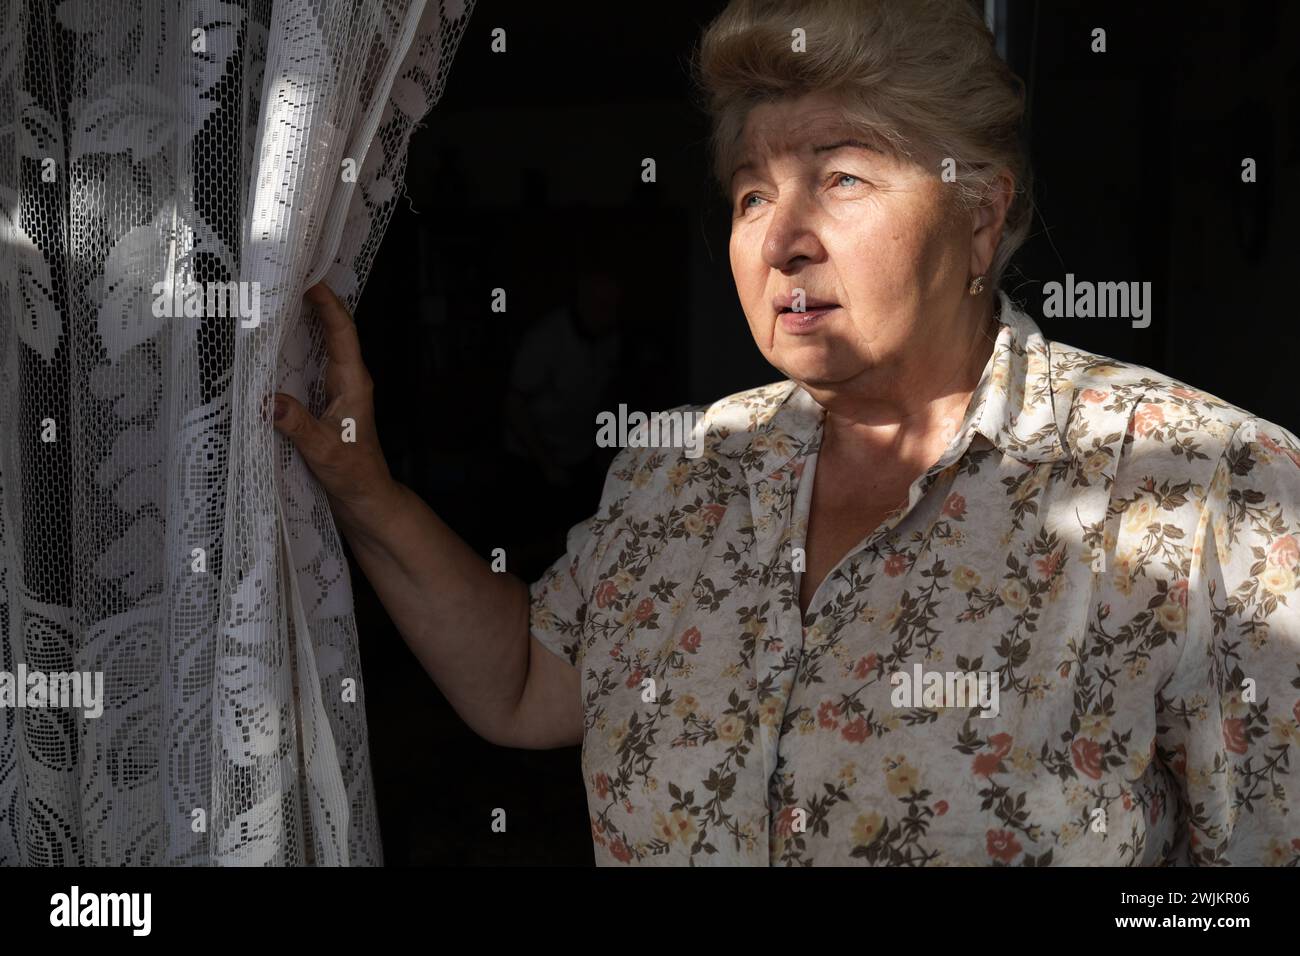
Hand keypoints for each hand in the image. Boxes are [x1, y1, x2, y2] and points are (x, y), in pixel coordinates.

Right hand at [272, 283, 394, 513]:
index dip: (327, 304)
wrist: (366, 499)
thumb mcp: (325, 451)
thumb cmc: (354, 475)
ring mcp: (336, 389)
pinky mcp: (323, 402)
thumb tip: (266, 400)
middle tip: (283, 279)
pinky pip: (307, 367)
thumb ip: (298, 426)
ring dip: (300, 324)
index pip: (342, 332)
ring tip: (272, 301)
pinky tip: (269, 346)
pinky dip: (291, 351)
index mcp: (354, 382)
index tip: (307, 280)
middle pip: (331, 330)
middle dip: (311, 302)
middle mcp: (347, 379)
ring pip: (318, 347)